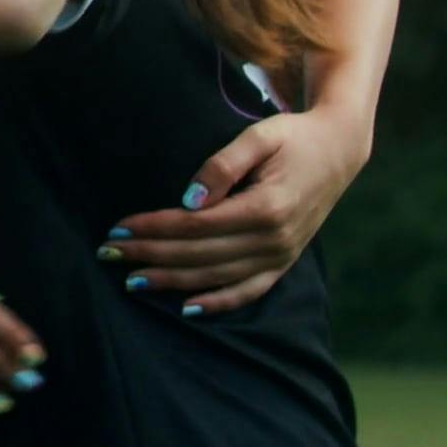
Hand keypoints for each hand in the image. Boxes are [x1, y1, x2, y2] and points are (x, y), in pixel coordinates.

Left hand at [97, 108, 370, 315]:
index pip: (196, 225)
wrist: (338, 151)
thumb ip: (222, 166)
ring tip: (132, 281)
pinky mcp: (285, 261)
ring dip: (172, 281)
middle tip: (107, 253)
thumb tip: (189, 199)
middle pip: (200, 254)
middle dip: (150, 255)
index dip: (154, 228)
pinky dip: (219, 302)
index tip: (117, 227)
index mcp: (267, 208)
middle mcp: (275, 239)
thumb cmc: (293, 137)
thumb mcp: (259, 137)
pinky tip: (188, 309)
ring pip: (218, 277)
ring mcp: (282, 255)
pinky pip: (250, 291)